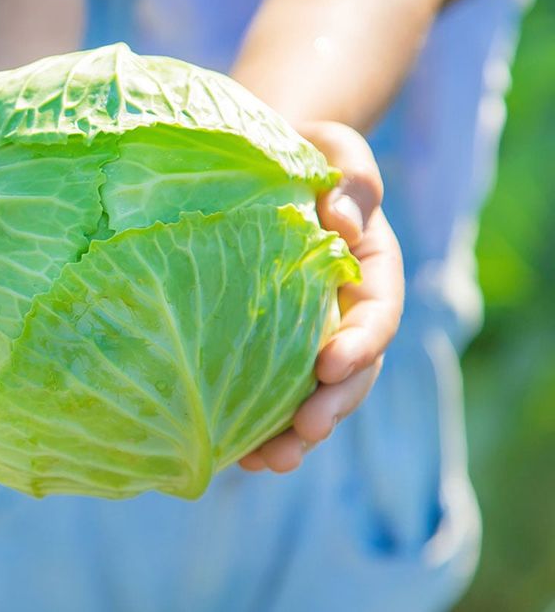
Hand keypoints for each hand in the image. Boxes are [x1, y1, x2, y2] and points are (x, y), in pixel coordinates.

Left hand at [238, 121, 404, 473]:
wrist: (263, 162)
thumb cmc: (304, 150)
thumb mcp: (335, 148)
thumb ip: (352, 179)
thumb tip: (342, 221)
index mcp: (369, 271)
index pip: (375, 315)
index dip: (360, 344)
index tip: (330, 364)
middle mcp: (344, 312)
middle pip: (350, 372)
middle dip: (331, 406)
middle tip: (303, 431)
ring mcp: (309, 334)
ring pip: (312, 396)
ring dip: (295, 434)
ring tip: (268, 462)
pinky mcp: (269, 346)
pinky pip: (269, 393)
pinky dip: (257, 426)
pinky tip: (235, 453)